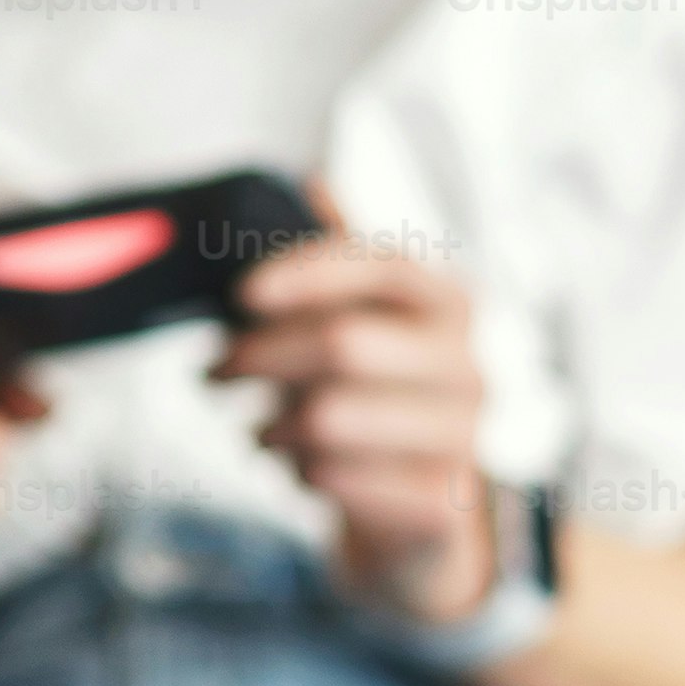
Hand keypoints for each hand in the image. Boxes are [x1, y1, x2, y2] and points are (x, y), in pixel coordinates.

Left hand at [218, 232, 495, 622]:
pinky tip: (294, 467)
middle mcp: (468, 365)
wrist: (421, 503)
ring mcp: (463, 436)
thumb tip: (313, 181)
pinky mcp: (440, 502)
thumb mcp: (362, 321)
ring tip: (256, 429)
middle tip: (216, 370)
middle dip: (262, 355)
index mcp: (451, 303)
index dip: (306, 275)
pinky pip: (336, 478)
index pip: (382, 265)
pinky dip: (297, 472)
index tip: (241, 293)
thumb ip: (338, 262)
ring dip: (272, 424)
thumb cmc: (377, 396)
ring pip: (330, 418)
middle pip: (343, 345)